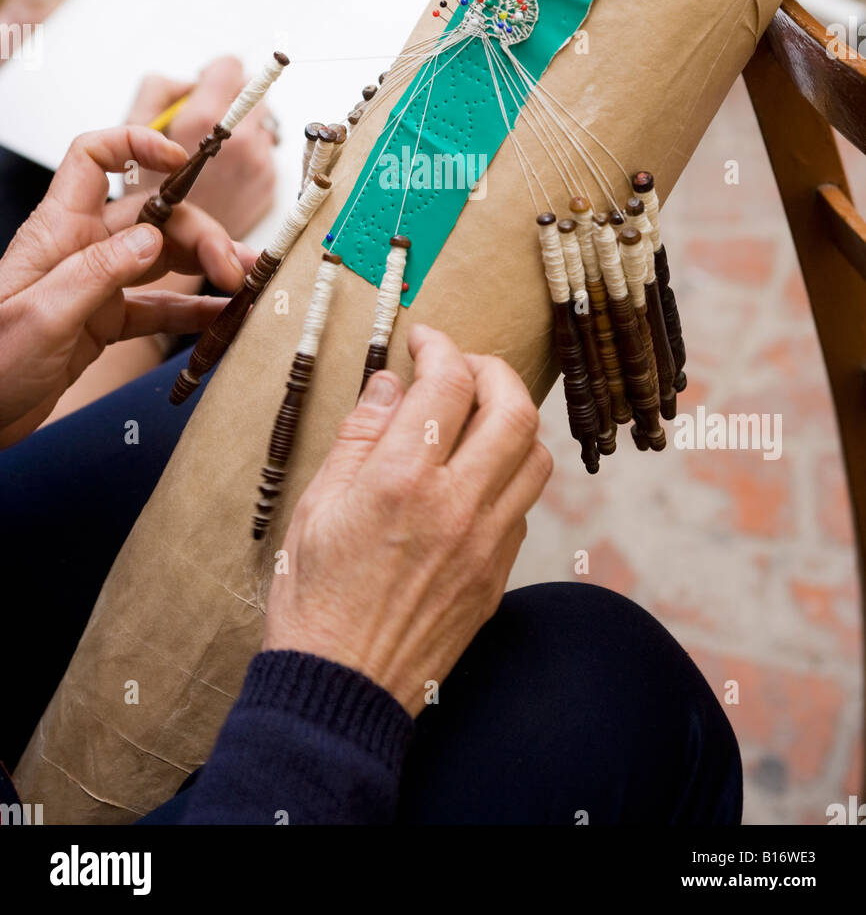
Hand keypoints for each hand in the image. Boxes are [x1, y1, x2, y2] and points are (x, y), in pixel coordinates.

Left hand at [0, 126, 252, 446]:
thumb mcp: (41, 316)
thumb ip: (98, 273)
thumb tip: (153, 239)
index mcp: (58, 231)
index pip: (95, 159)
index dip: (138, 144)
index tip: (182, 161)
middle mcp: (81, 249)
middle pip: (153, 216)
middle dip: (200, 234)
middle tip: (234, 269)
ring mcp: (95, 284)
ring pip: (163, 258)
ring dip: (206, 266)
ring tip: (247, 284)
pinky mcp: (102, 322)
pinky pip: (157, 307)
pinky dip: (193, 310)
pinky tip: (223, 318)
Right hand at [126, 57, 277, 238]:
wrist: (171, 248)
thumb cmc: (147, 189)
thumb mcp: (135, 128)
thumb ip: (160, 88)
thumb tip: (192, 79)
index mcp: (204, 119)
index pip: (231, 66)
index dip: (214, 74)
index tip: (204, 89)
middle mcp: (241, 138)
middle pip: (252, 92)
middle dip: (230, 101)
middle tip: (206, 125)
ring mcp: (260, 161)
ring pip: (262, 121)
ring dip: (243, 128)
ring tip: (214, 154)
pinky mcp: (269, 181)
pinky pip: (266, 151)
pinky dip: (250, 155)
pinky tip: (224, 174)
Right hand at [264, 325, 552, 715]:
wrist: (342, 688)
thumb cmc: (313, 597)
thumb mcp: (317, 504)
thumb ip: (361, 436)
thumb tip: (390, 383)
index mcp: (403, 481)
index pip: (447, 384)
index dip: (439, 346)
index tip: (423, 341)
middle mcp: (457, 506)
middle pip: (514, 408)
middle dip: (492, 370)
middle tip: (461, 366)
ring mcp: (487, 543)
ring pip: (535, 456)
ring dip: (510, 421)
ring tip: (474, 418)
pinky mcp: (498, 574)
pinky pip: (522, 505)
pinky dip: (505, 474)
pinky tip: (469, 477)